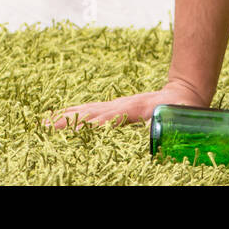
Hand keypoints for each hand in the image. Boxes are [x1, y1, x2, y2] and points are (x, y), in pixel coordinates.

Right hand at [43, 80, 209, 130]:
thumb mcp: (176, 117)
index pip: (107, 118)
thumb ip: (163, 125)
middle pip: (88, 113)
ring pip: (85, 111)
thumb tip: (152, 135)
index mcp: (133, 109)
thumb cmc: (182, 108)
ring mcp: (116, 105)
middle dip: (67, 121)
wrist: (184, 93)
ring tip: (44, 122)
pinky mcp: (115, 108)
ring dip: (65, 116)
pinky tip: (61, 116)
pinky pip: (90, 111)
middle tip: (44, 128)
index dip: (90, 125)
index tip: (72, 132)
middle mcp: (120, 106)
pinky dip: (73, 113)